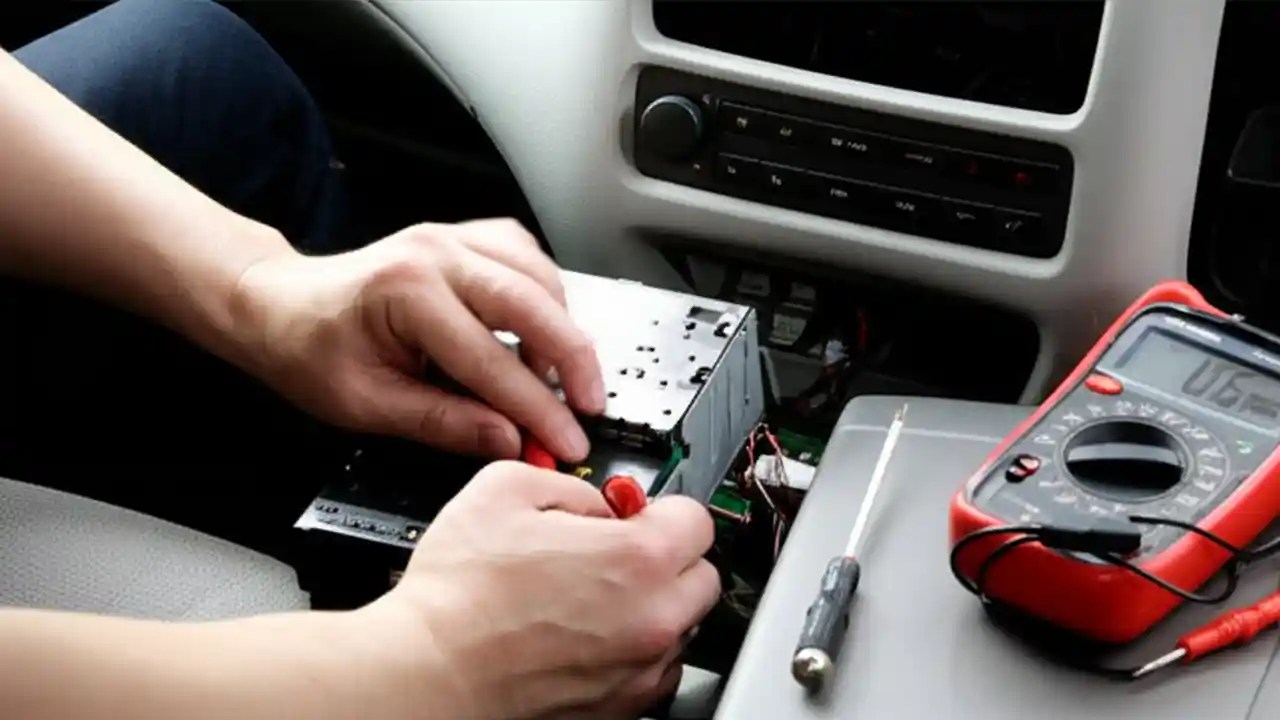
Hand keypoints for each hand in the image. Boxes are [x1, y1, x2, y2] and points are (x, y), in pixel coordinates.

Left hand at [232, 219, 604, 460]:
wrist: (281, 304)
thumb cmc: (310, 349)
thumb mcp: (367, 404)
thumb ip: (443, 422)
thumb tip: (509, 440)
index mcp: (408, 291)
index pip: (493, 360)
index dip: (538, 410)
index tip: (566, 443)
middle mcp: (437, 253)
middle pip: (535, 303)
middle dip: (574, 362)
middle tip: (591, 408)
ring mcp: (454, 238)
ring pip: (541, 276)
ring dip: (563, 328)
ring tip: (562, 380)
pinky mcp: (466, 238)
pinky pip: (527, 259)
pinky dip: (547, 296)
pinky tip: (543, 330)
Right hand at [363, 461, 719, 718]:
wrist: (428, 672)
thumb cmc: (458, 594)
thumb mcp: (506, 488)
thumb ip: (571, 483)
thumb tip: (596, 502)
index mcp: (636, 558)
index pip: (697, 519)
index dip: (662, 509)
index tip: (638, 514)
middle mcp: (652, 618)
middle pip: (701, 575)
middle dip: (666, 558)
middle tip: (617, 552)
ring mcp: (638, 668)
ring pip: (680, 625)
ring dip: (653, 605)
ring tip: (592, 597)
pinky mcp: (620, 706)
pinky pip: (654, 669)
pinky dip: (633, 650)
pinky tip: (585, 635)